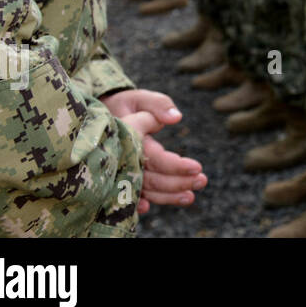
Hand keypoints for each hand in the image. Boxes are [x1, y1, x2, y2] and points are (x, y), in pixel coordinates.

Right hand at [111, 90, 206, 213]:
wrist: (104, 114)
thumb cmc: (127, 105)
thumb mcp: (141, 98)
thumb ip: (159, 104)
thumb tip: (176, 118)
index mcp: (129, 137)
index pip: (155, 158)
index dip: (175, 166)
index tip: (197, 167)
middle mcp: (122, 156)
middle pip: (150, 178)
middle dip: (177, 183)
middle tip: (202, 181)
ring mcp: (118, 169)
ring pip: (142, 189)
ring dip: (166, 196)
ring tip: (190, 197)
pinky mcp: (119, 176)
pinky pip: (127, 194)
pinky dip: (135, 204)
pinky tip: (147, 208)